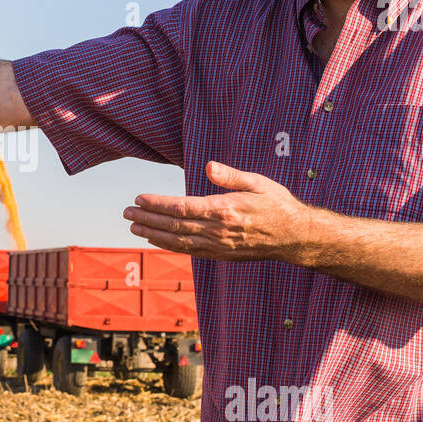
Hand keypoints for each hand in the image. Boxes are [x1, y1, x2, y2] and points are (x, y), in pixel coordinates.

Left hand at [123, 160, 309, 262]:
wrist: (295, 236)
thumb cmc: (277, 204)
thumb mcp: (257, 182)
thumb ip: (230, 176)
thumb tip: (208, 167)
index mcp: (225, 210)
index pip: (182, 208)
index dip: (157, 204)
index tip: (139, 198)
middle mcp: (218, 231)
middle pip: (174, 226)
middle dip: (147, 219)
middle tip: (126, 213)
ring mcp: (219, 246)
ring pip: (179, 241)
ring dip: (153, 234)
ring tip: (134, 226)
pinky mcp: (222, 255)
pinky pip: (190, 251)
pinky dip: (170, 245)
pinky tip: (157, 239)